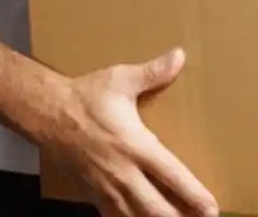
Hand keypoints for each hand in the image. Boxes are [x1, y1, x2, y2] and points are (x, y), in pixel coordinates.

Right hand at [40, 48, 218, 216]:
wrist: (46, 114)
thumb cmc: (86, 97)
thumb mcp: (121, 79)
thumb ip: (153, 72)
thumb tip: (180, 56)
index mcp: (136, 146)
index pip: (172, 177)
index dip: (194, 196)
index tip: (212, 208)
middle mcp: (123, 174)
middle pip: (157, 210)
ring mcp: (107, 189)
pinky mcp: (93, 195)